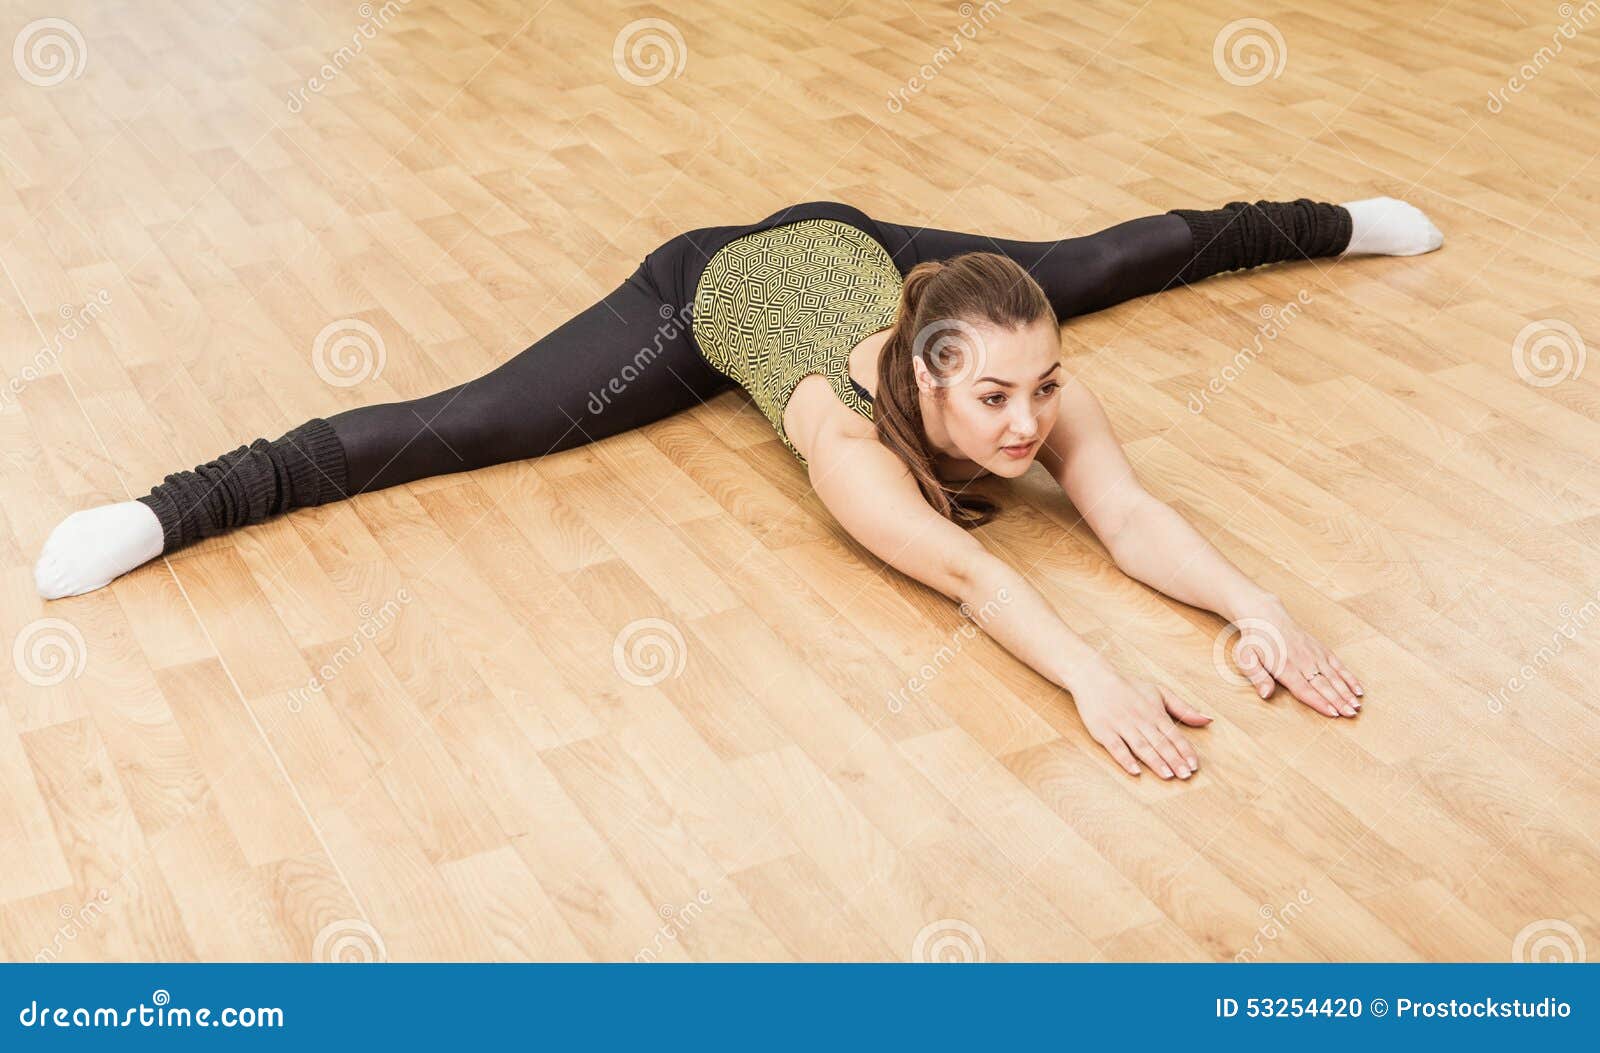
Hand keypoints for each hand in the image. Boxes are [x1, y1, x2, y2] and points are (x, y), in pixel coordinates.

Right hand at [1069, 665, 1211, 778]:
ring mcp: (1121, 725)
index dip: (1185, 751)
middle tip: (1185, 776)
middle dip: (1174, 760)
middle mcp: (1140, 720)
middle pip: (1160, 743)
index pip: (1174, 734)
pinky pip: (1116, 747)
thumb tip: (1208, 719)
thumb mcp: (1159, 691)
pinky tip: (1135, 770)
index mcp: (1155, 712)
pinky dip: (1125, 759)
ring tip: (1167, 775)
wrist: (1094, 677)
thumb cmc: (1128, 686)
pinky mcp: (1104, 731)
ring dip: (1155, 761)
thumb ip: (1183, 707)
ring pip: (1141, 746)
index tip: (1194, 765)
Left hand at [1226, 598, 1364, 716]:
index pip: (1304, 688)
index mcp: (1284, 666)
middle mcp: (1303, 661)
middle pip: (1323, 685)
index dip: (1319, 702)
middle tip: (1351, 714)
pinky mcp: (1321, 649)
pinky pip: (1338, 665)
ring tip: (1357, 706)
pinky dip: (1349, 677)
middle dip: (1338, 701)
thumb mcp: (1246, 658)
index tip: (1333, 713)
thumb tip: (1266, 694)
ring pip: (1334, 676)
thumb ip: (1257, 677)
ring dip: (1346, 692)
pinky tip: (1358, 689)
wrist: (1266, 616)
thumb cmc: (1255, 641)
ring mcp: (1314, 654)